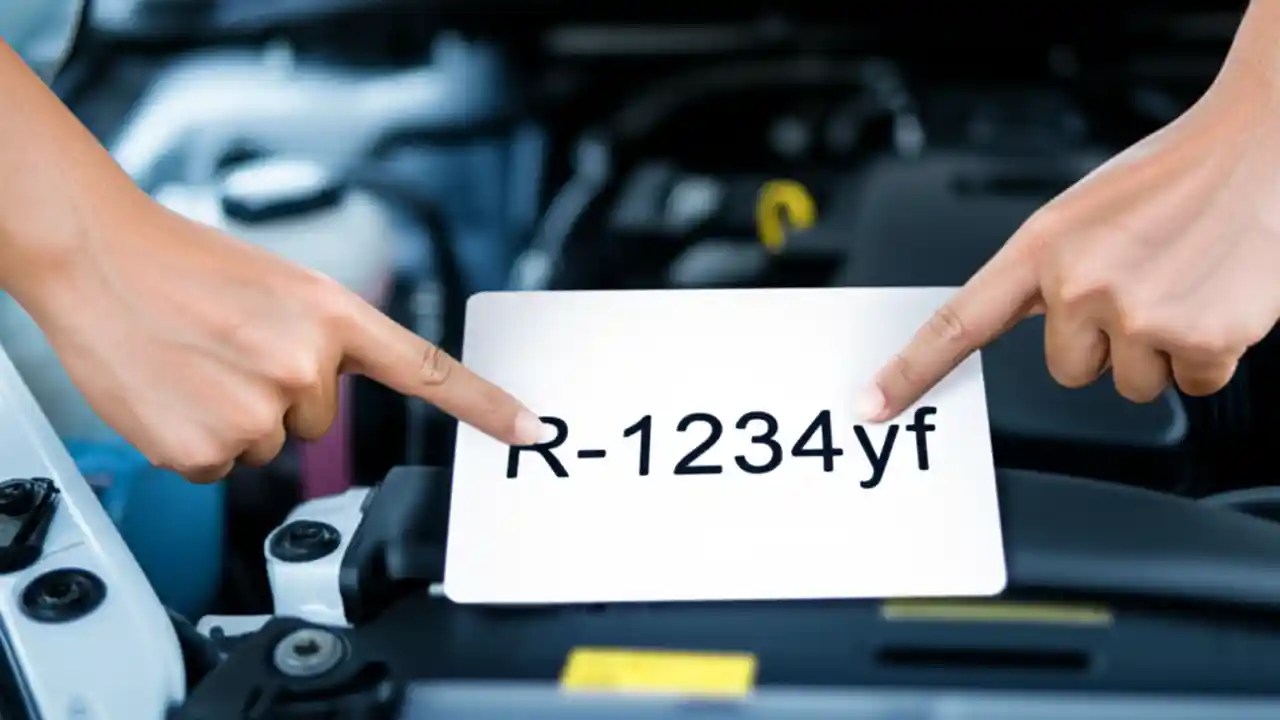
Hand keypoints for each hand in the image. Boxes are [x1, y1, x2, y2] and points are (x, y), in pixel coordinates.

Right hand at [16, 195, 542, 482]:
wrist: (99, 260)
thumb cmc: (185, 266)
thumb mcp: (282, 288)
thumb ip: (324, 340)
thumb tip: (326, 391)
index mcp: (334, 316)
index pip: (427, 370)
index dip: (485, 406)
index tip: (529, 430)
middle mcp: (306, 366)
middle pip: (320, 419)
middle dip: (281, 393)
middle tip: (231, 350)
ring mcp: (258, 411)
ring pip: (271, 443)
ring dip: (238, 415)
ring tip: (199, 364)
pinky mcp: (208, 449)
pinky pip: (222, 464)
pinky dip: (198, 438)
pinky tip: (177, 391)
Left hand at [858, 59, 1279, 421]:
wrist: (1254, 149)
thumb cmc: (1165, 181)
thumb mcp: (1075, 220)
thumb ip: (1042, 276)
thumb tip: (1030, 329)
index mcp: (1039, 250)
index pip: (956, 323)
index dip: (909, 372)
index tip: (871, 405)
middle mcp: (1080, 286)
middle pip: (1068, 370)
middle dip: (1102, 342)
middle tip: (1138, 286)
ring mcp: (1141, 316)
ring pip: (1131, 384)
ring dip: (1157, 348)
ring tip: (1178, 284)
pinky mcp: (1204, 338)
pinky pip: (1192, 384)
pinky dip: (1207, 351)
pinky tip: (1214, 297)